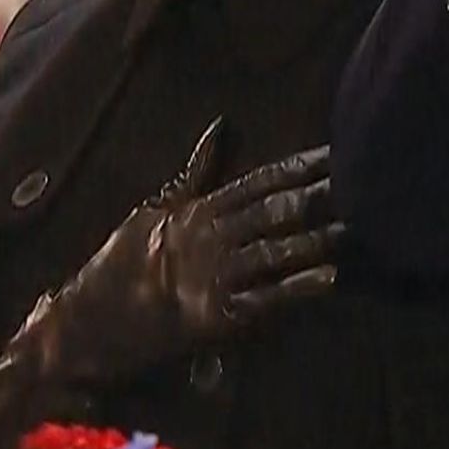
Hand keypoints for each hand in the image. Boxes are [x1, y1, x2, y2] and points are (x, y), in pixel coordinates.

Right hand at [0, 121, 341, 448]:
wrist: (86, 322)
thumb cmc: (122, 264)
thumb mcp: (156, 209)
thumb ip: (196, 173)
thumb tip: (221, 126)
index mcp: (200, 210)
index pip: (259, 181)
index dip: (300, 167)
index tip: (337, 153)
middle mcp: (212, 237)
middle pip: (275, 211)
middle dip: (319, 197)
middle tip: (362, 182)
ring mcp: (214, 276)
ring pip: (275, 250)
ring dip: (318, 239)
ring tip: (358, 226)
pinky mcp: (215, 316)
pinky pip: (264, 299)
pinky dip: (297, 288)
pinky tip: (329, 278)